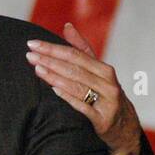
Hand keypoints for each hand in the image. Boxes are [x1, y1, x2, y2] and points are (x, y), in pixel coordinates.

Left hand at [26, 23, 143, 154]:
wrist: (125, 128)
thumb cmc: (106, 95)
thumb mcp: (98, 72)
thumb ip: (82, 49)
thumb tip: (67, 26)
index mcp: (104, 70)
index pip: (75, 54)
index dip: (53, 48)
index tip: (33, 43)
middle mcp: (107, 83)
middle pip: (75, 68)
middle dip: (50, 60)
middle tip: (30, 55)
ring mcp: (107, 101)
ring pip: (77, 85)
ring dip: (55, 77)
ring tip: (37, 69)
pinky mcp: (102, 120)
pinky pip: (83, 106)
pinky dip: (68, 96)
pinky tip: (53, 89)